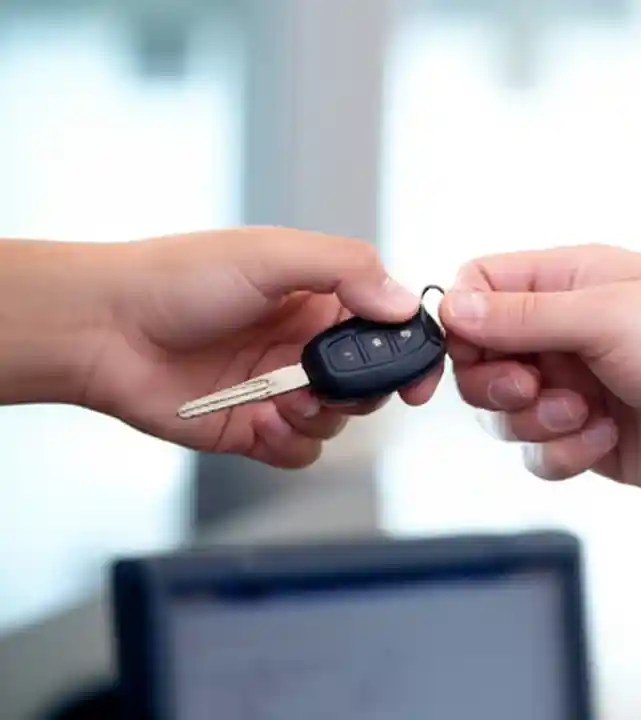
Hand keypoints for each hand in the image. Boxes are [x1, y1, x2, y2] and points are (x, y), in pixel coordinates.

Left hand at [78, 228, 440, 467]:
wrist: (102, 329)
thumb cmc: (176, 279)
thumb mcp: (271, 254)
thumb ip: (346, 269)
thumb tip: (402, 304)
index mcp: (318, 296)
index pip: (388, 325)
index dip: (411, 350)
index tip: (421, 373)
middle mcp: (304, 343)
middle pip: (373, 380)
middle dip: (363, 390)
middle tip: (329, 383)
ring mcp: (280, 388)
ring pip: (340, 420)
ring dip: (322, 417)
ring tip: (283, 402)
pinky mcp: (251, 428)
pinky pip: (300, 452)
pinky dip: (291, 443)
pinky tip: (262, 423)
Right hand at [440, 244, 640, 496]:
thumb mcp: (610, 318)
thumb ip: (525, 314)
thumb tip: (451, 306)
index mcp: (570, 282)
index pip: (480, 286)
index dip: (462, 318)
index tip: (472, 346)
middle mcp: (564, 332)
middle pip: (478, 356)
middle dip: (496, 380)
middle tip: (535, 386)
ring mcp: (573, 386)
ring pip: (501, 411)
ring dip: (535, 420)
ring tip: (586, 414)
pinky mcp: (586, 437)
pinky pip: (537, 454)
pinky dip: (564, 452)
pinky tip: (608, 437)